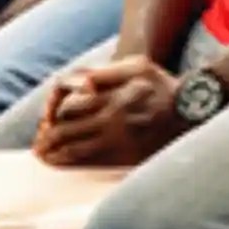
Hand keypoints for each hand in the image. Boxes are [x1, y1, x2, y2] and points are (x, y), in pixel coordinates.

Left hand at [34, 55, 186, 167]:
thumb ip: (107, 72)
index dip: (52, 113)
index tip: (46, 119)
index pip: (69, 106)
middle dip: (48, 138)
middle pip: (67, 130)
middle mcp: (113, 119)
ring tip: (44, 156)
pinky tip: (64, 162)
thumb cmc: (160, 84)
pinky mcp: (128, 157)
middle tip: (38, 144)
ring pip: (77, 149)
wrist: (189, 110)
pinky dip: (74, 163)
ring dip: (56, 153)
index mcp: (111, 95)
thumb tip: (83, 84)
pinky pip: (94, 163)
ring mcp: (120, 140)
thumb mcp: (136, 65)